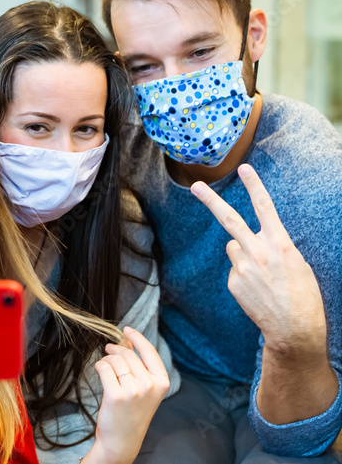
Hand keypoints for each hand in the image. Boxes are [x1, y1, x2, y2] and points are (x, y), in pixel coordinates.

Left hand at [85, 327, 169, 463]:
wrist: (122, 440)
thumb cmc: (132, 413)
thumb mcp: (144, 389)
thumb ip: (139, 365)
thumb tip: (127, 340)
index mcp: (162, 382)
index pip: (149, 351)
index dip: (137, 337)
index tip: (126, 329)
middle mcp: (150, 385)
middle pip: (128, 354)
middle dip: (115, 349)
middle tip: (108, 350)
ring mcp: (134, 390)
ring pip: (115, 359)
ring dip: (106, 359)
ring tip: (105, 367)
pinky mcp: (116, 395)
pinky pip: (104, 367)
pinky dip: (99, 366)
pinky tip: (100, 371)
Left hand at [190, 164, 326, 359]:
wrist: (294, 329)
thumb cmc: (302, 295)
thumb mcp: (298, 263)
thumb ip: (274, 246)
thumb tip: (254, 238)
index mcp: (281, 244)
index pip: (265, 208)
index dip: (255, 186)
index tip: (244, 168)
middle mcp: (259, 252)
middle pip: (230, 220)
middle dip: (211, 201)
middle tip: (195, 185)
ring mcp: (243, 267)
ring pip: (234, 247)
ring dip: (244, 253)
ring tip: (263, 274)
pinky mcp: (233, 282)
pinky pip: (234, 268)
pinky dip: (243, 274)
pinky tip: (258, 288)